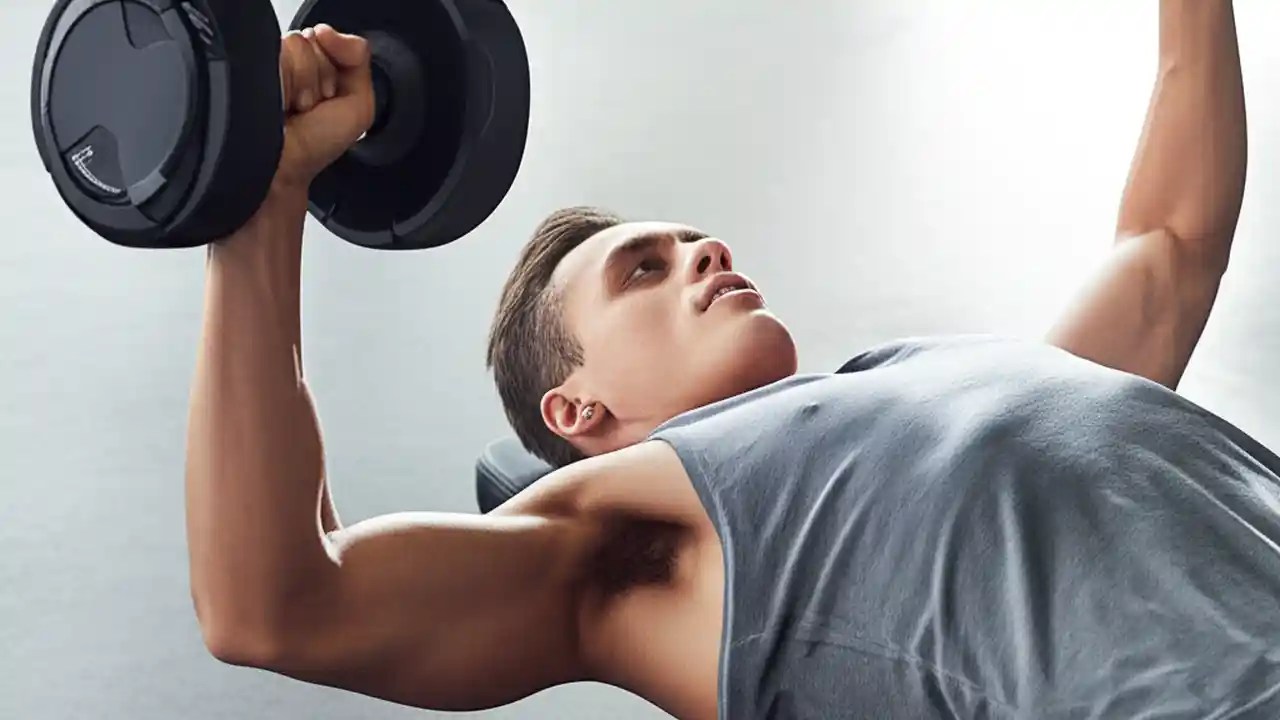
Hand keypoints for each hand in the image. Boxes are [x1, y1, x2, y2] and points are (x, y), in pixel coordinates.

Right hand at [273, 25, 374, 192]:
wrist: (281, 168)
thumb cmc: (316, 144)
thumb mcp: (358, 105)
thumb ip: (359, 60)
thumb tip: (328, 32)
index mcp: (316, 66)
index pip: (331, 40)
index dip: (335, 73)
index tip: (326, 100)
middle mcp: (289, 61)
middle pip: (315, 40)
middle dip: (319, 78)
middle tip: (308, 107)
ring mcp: (267, 61)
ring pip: (296, 46)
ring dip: (301, 84)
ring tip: (292, 108)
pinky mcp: (248, 64)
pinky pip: (277, 54)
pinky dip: (284, 82)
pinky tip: (279, 104)